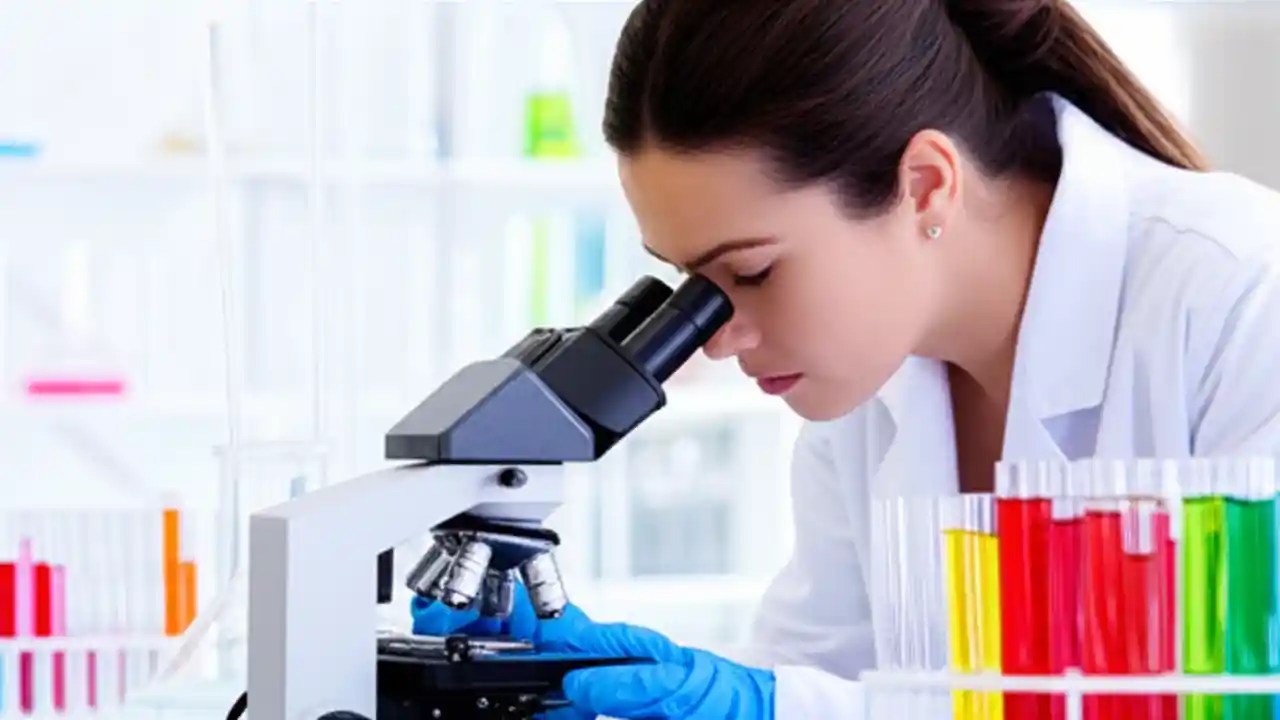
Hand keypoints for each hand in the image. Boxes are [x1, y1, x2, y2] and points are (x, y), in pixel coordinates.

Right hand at [410, 587, 775, 719]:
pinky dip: (527, 709)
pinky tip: (507, 708)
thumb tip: (577, 683)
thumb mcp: (676, 684)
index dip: (500, 618)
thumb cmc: (717, 695)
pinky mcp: (592, 716)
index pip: (542, 626)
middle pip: (523, 655)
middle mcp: (591, 671)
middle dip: (481, 645)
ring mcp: (589, 700)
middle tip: (441, 642)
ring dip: (497, 689)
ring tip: (459, 683)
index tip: (463, 617)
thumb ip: (628, 681)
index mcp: (607, 648)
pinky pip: (553, 713)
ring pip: (530, 694)